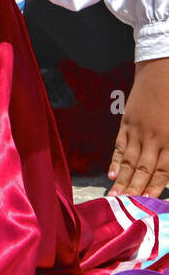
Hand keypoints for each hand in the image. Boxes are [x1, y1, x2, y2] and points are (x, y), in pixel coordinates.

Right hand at [108, 57, 168, 197]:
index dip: (154, 187)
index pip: (162, 171)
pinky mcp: (127, 121)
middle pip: (142, 169)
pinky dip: (115, 159)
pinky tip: (111, 172)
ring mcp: (137, 130)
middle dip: (134, 189)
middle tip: (124, 206)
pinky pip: (119, 144)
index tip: (147, 202)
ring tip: (114, 196)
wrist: (162, 67)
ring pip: (128, 160)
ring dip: (121, 179)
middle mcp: (153, 138)